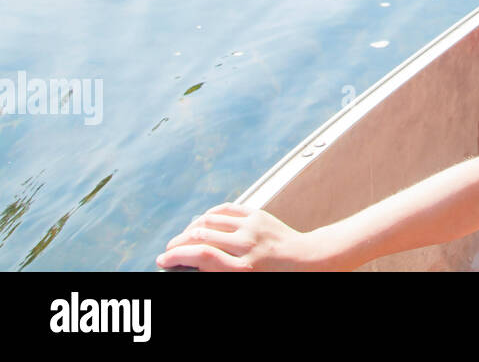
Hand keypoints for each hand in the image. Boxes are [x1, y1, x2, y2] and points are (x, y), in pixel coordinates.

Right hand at [155, 202, 320, 271]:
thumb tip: (191, 264)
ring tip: (182, 238)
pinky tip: (201, 222)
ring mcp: (252, 227)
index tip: (163, 259)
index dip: (176, 255)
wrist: (305, 261)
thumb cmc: (272, 276)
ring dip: (189, 228)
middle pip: (200, 236)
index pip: (200, 255)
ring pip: (209, 219)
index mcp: (243, 268)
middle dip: (178, 243)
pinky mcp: (258, 214)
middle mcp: (246, 245)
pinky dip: (208, 214)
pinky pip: (225, 209)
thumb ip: (217, 271)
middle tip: (169, 250)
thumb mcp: (244, 280)